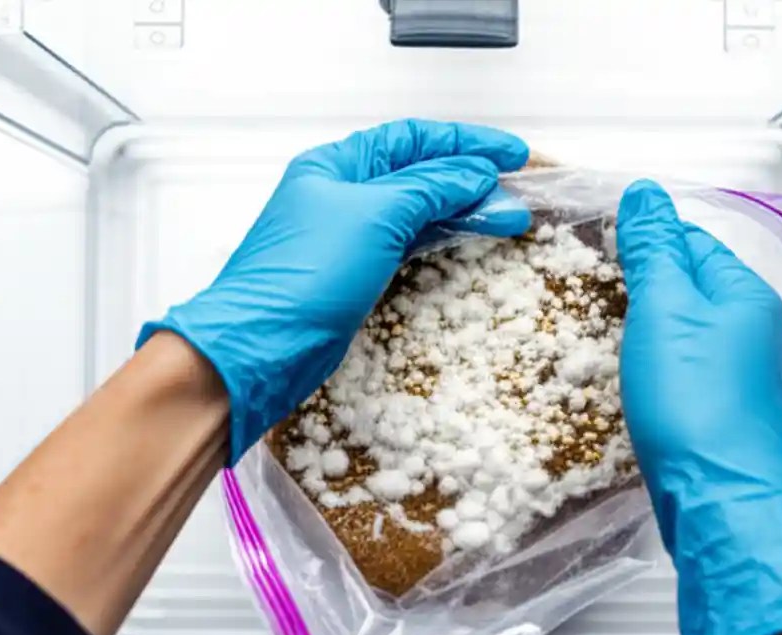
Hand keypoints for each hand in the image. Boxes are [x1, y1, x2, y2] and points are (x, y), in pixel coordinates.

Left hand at [139, 120, 530, 459]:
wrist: (262, 348)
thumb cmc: (304, 275)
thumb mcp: (375, 215)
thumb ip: (430, 187)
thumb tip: (476, 174)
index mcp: (336, 164)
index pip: (413, 138)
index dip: (466, 142)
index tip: (512, 154)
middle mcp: (342, 194)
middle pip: (419, 172)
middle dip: (471, 176)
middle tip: (520, 186)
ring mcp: (350, 237)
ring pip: (419, 211)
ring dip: (464, 210)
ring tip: (510, 215)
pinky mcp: (358, 275)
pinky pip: (411, 245)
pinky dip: (444, 238)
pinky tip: (472, 238)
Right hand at [615, 180, 781, 634]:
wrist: (720, 503)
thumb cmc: (695, 403)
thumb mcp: (665, 310)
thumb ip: (653, 251)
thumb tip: (644, 192)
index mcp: (745, 296)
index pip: (690, 240)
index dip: (642, 234)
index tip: (590, 237)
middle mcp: (752, 333)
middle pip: (689, 286)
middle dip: (639, 281)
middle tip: (581, 284)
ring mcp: (739, 379)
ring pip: (684, 332)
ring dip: (642, 325)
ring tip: (593, 327)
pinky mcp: (720, 418)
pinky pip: (683, 372)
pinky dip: (651, 365)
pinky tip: (624, 377)